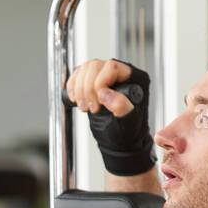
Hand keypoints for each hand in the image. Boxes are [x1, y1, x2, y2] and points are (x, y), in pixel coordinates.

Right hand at [65, 58, 153, 176]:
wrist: (118, 141)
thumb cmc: (127, 133)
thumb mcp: (128, 123)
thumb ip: (121, 107)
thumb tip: (105, 93)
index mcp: (135, 78)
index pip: (113, 67)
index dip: (100, 82)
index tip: (98, 101)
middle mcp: (120, 73)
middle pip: (95, 66)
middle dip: (88, 89)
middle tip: (91, 108)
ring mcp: (105, 76)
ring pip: (85, 69)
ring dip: (79, 90)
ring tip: (84, 107)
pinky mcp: (92, 81)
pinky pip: (77, 74)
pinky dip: (72, 87)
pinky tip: (76, 100)